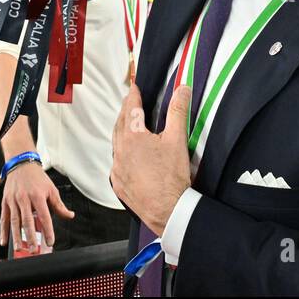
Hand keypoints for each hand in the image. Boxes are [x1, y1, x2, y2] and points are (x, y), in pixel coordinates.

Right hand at [1, 162, 73, 254]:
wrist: (21, 164)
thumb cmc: (37, 177)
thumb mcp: (51, 189)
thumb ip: (59, 206)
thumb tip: (69, 216)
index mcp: (38, 196)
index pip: (44, 216)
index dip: (48, 230)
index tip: (50, 242)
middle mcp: (24, 198)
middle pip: (27, 221)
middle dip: (30, 237)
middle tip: (34, 250)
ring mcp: (13, 200)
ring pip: (14, 222)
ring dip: (16, 237)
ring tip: (20, 249)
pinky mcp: (5, 202)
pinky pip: (4, 218)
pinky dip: (3, 231)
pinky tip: (4, 241)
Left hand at [111, 83, 191, 235]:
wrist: (167, 210)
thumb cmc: (171, 177)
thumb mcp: (177, 139)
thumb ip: (178, 111)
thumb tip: (182, 90)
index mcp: (133, 137)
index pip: (131, 109)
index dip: (133, 96)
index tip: (134, 87)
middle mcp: (120, 152)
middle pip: (120, 124)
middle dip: (125, 111)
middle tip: (130, 102)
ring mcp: (117, 169)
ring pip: (116, 144)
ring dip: (121, 132)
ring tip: (128, 126)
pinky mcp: (118, 183)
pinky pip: (116, 163)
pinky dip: (121, 153)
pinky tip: (128, 155)